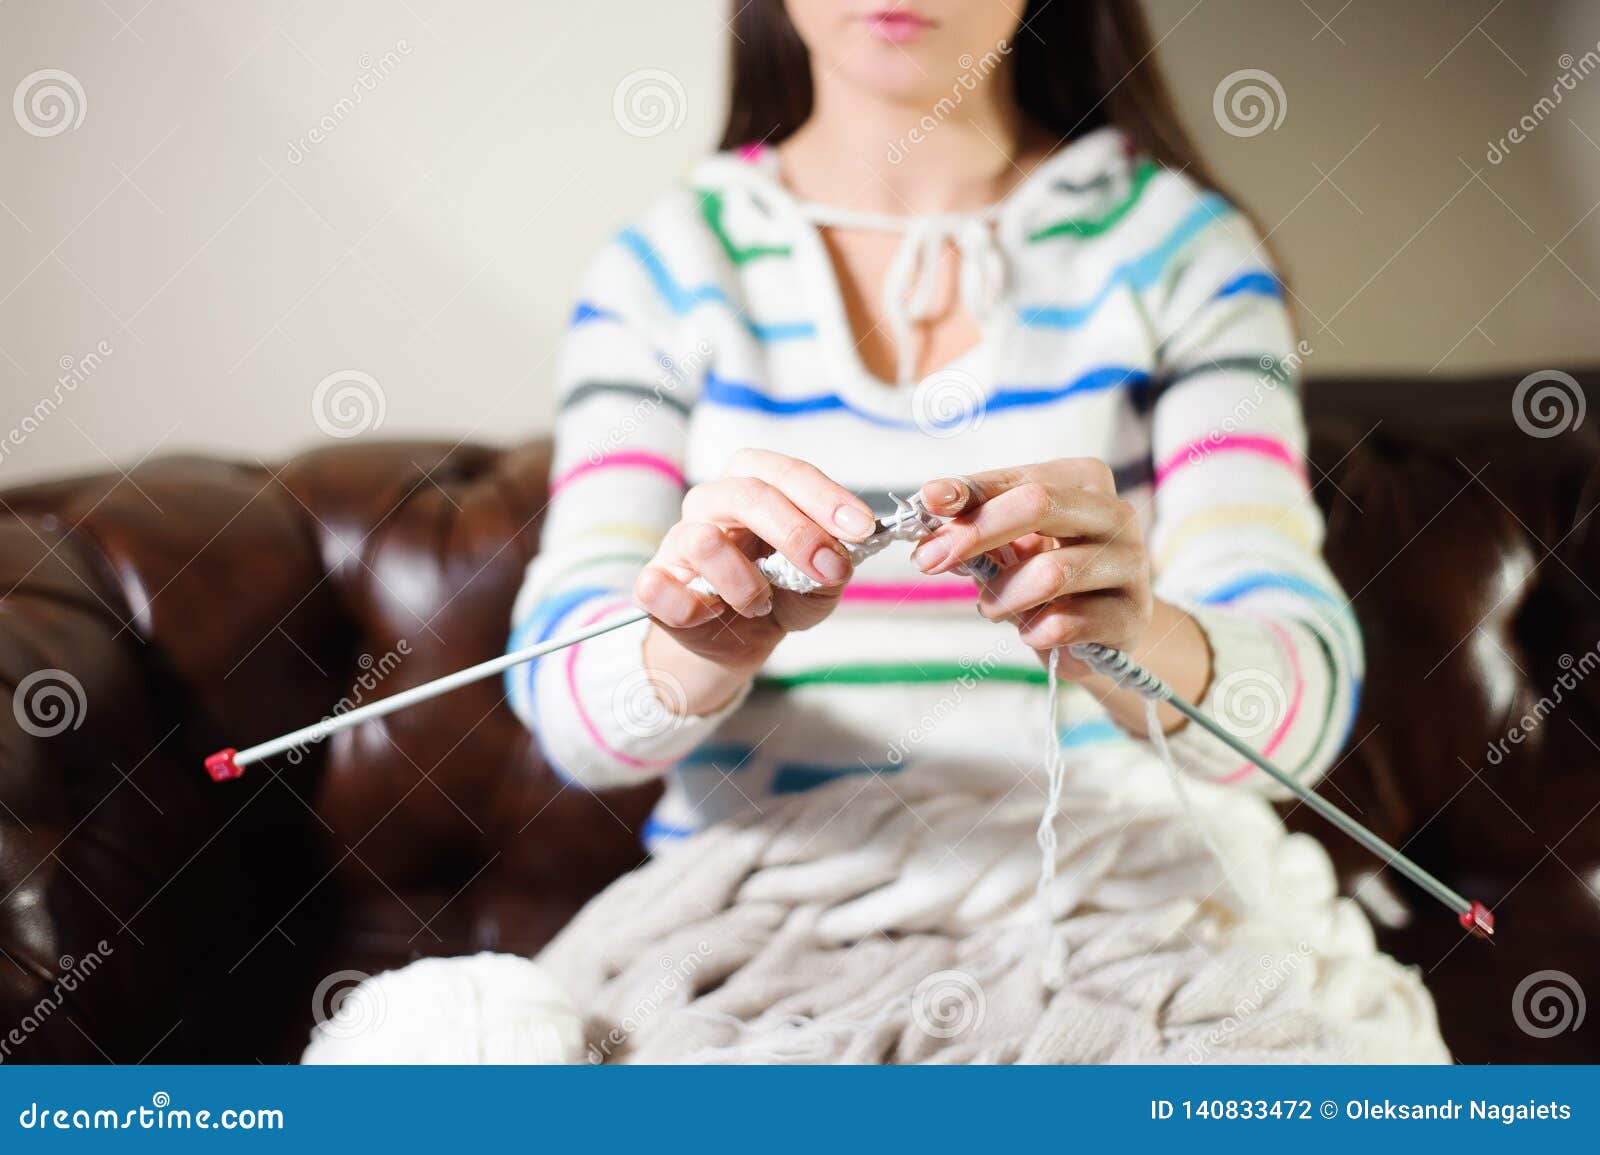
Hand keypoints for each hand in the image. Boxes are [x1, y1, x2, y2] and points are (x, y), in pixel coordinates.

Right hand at [635, 449, 875, 708]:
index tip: (862, 528)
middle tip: (831, 569)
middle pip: (748, 494)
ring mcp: (677, 540)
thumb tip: (847, 549)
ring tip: (763, 605)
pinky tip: (714, 615)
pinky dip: (694, 607)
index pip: (786, 472)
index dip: (826, 498)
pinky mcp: (653, 582)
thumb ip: (836, 560)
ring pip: (704, 540)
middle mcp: (711, 501)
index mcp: (753, 483)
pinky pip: (660, 586)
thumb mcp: (822, 578)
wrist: (738, 639)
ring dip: (746, 582)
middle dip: (797, 533)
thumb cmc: (781, 593)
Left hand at [910, 459, 1152, 663]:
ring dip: (1003, 595)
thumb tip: (931, 502)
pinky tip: (1032, 632)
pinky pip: (1066, 623)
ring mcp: (1130, 564)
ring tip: (989, 607)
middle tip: (928, 561)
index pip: (1020, 479)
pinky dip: (1034, 631)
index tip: (928, 502)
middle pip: (1039, 504)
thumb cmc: (1046, 571)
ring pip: (1051, 572)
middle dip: (975, 533)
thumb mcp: (1007, 539)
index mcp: (1084, 480)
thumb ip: (974, 517)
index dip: (969, 491)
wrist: (1100, 631)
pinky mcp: (1133, 616)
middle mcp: (1116, 513)